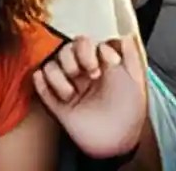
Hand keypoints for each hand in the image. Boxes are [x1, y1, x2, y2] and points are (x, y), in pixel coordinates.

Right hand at [35, 34, 146, 158]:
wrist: (119, 140)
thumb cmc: (130, 109)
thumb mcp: (135, 78)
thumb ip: (127, 54)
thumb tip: (116, 36)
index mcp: (99, 63)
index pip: (83, 43)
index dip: (87, 50)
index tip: (98, 65)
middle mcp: (82, 73)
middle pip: (64, 51)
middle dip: (72, 60)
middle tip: (88, 75)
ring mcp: (69, 87)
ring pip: (50, 67)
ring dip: (57, 77)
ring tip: (71, 93)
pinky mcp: (57, 105)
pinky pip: (40, 86)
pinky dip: (42, 84)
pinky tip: (57, 93)